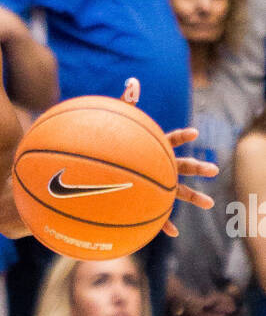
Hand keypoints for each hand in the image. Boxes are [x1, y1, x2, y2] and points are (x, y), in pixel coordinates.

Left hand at [121, 79, 218, 236]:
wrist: (101, 175)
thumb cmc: (111, 148)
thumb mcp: (117, 126)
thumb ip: (125, 105)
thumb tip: (132, 81)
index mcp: (155, 150)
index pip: (172, 140)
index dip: (182, 136)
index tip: (194, 133)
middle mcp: (160, 168)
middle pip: (183, 167)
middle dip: (198, 168)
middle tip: (213, 169)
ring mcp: (156, 186)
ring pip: (178, 193)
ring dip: (194, 197)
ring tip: (209, 203)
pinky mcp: (146, 203)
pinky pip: (158, 215)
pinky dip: (165, 224)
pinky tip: (173, 233)